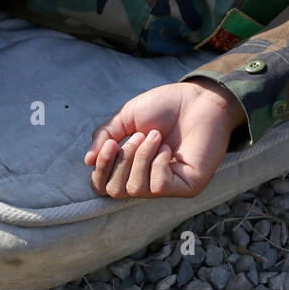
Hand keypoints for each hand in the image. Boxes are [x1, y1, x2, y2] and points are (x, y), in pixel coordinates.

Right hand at [84, 80, 245, 198]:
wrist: (200, 98)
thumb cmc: (166, 106)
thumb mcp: (127, 117)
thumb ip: (106, 136)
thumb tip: (88, 160)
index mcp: (131, 165)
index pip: (103, 185)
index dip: (100, 169)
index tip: (109, 144)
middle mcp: (147, 179)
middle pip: (115, 191)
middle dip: (121, 161)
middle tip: (139, 136)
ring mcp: (167, 185)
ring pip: (134, 189)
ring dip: (140, 157)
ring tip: (155, 136)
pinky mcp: (186, 187)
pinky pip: (157, 187)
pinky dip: (157, 163)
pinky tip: (169, 149)